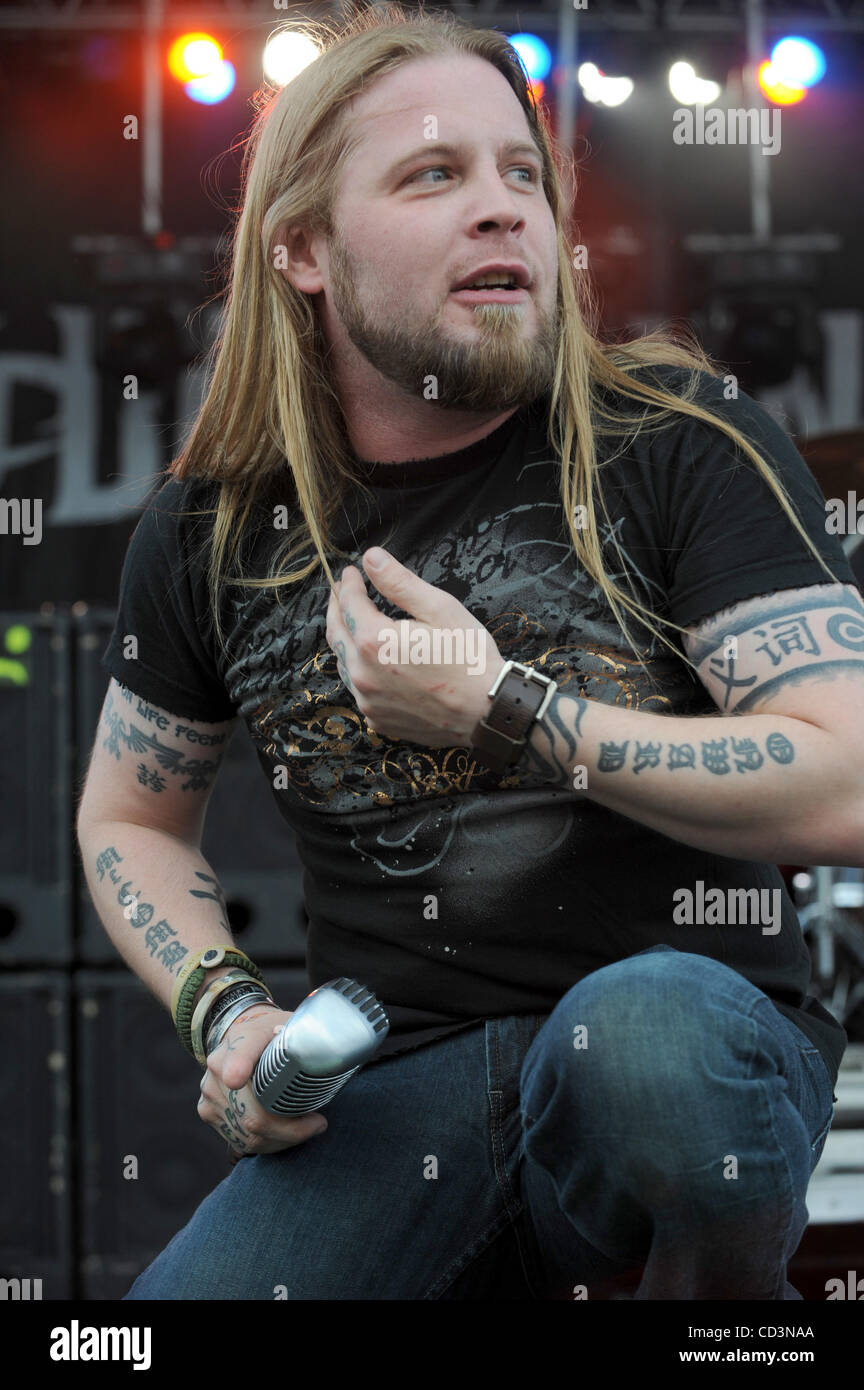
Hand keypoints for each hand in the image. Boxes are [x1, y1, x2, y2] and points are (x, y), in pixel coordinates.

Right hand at [197, 1003, 327, 1161]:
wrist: (241, 1035)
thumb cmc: (275, 1034)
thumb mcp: (293, 1025)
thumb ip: (310, 1037)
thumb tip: (334, 1053)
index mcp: (243, 1038)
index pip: (240, 1052)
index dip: (238, 1065)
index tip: (238, 1077)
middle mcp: (219, 1065)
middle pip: (253, 1113)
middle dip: (291, 1129)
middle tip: (318, 1123)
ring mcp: (210, 1090)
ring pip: (248, 1134)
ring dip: (283, 1140)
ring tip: (306, 1128)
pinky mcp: (208, 1111)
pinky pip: (239, 1140)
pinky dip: (267, 1144)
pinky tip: (284, 1134)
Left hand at [326, 547, 505, 747]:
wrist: (487, 710)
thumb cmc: (469, 658)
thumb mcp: (439, 609)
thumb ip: (399, 582)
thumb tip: (371, 558)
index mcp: (374, 642)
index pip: (348, 604)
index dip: (348, 584)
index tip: (351, 572)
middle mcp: (363, 674)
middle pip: (336, 634)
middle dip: (336, 608)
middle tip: (341, 592)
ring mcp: (368, 701)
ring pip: (343, 663)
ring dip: (345, 640)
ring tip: (352, 623)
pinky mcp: (377, 719)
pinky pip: (357, 690)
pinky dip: (359, 671)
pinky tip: (370, 662)